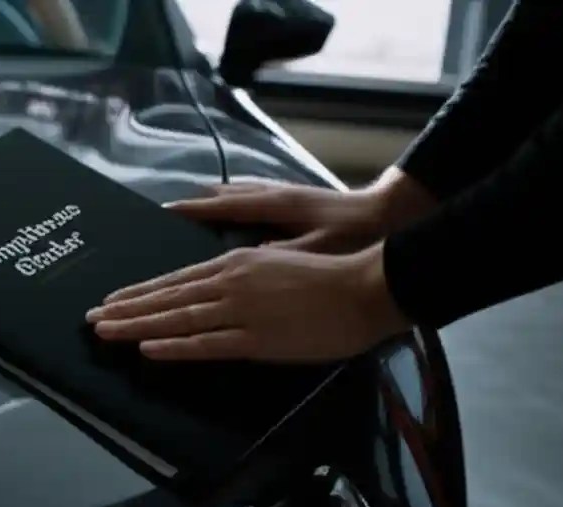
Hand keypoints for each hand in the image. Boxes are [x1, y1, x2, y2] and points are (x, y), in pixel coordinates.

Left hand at [84, 244, 410, 362]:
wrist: (363, 287)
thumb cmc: (328, 277)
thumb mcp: (276, 264)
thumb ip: (244, 274)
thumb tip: (218, 287)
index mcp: (236, 264)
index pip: (175, 280)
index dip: (140, 292)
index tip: (112, 300)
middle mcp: (229, 283)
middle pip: (166, 298)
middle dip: (125, 309)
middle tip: (90, 318)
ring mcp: (240, 311)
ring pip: (176, 319)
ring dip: (136, 326)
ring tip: (103, 332)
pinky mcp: (255, 339)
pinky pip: (205, 345)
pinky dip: (173, 346)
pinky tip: (146, 349)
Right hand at [168, 169, 437, 254]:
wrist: (396, 214)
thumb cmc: (357, 236)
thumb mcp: (319, 252)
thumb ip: (281, 256)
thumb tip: (247, 258)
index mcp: (275, 207)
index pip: (222, 207)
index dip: (192, 212)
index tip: (166, 210)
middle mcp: (274, 195)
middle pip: (224, 197)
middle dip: (194, 205)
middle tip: (168, 210)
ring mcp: (285, 194)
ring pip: (238, 193)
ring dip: (213, 200)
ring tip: (190, 205)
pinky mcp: (297, 200)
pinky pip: (254, 195)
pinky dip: (234, 198)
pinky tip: (231, 204)